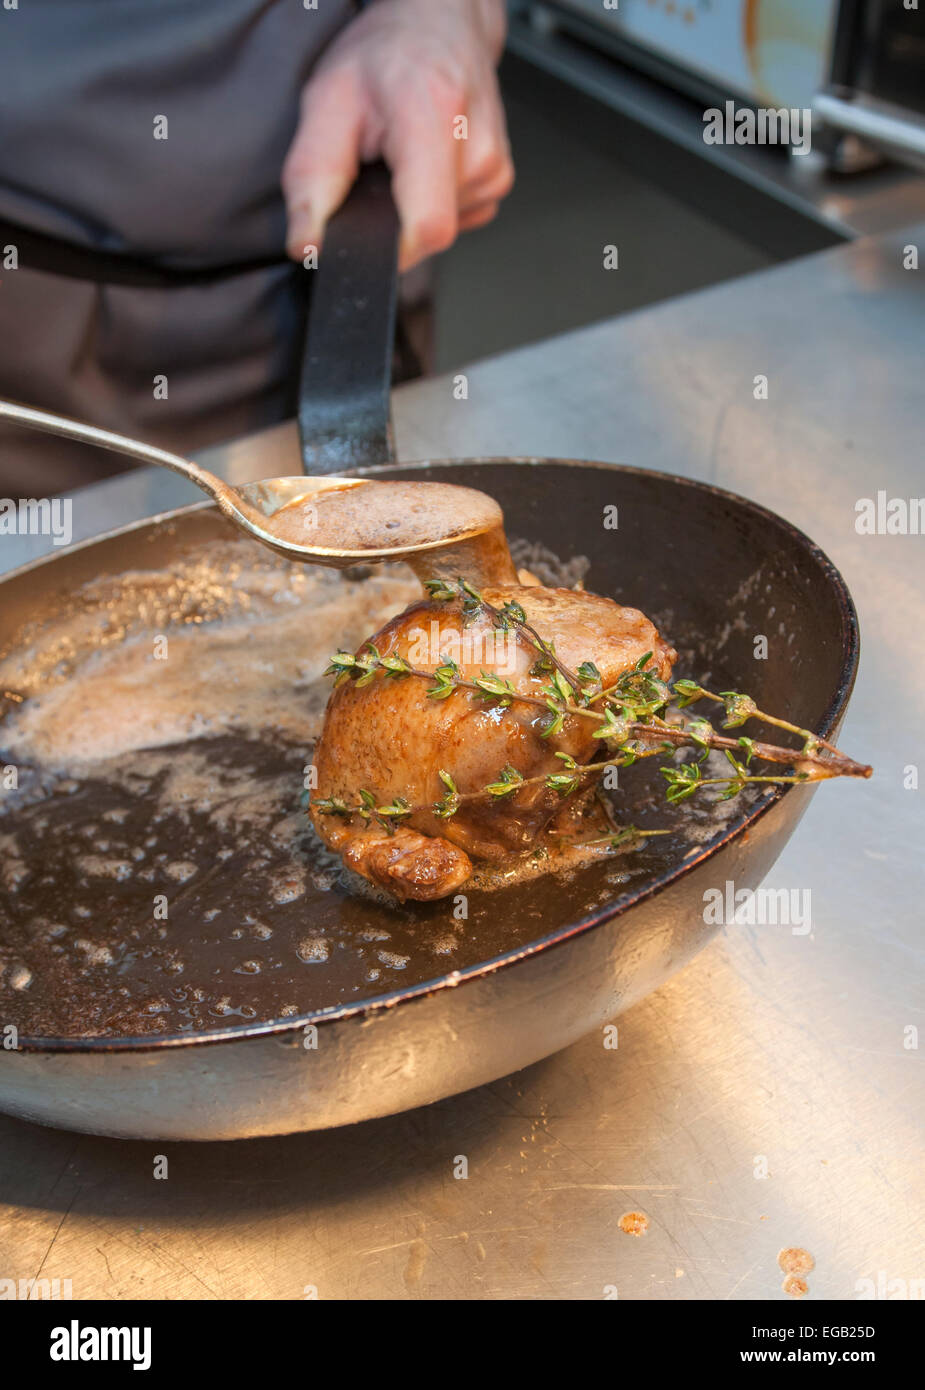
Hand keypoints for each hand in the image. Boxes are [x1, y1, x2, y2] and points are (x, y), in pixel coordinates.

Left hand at [282, 0, 512, 270]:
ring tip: (403, 156)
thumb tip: (305, 244)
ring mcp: (494, 166)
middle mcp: (477, 145)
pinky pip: (456, 218)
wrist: (436, 24)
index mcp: (433, 116)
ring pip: (441, 230)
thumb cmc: (383, 57)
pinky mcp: (498, 180)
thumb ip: (311, 179)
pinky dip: (431, 200)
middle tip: (380, 165)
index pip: (428, 226)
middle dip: (391, 217)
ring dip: (410, 205)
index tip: (366, 228)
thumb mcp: (326, 102)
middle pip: (428, 235)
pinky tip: (424, 163)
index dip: (390, 248)